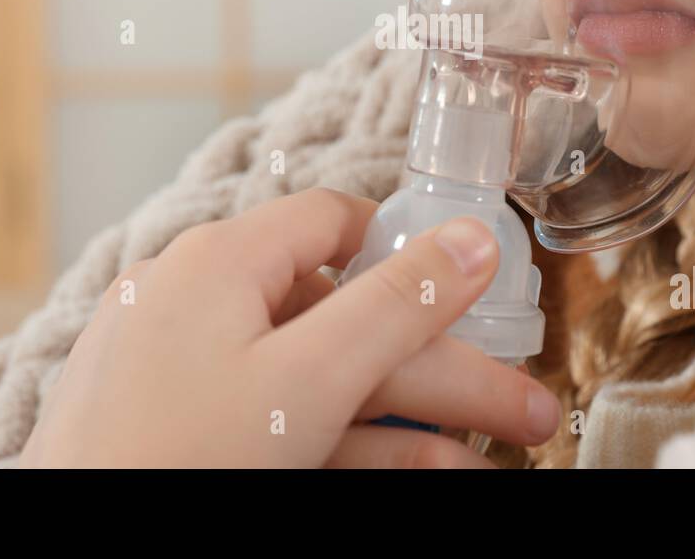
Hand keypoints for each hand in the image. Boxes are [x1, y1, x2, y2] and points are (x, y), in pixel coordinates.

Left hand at [19, 188, 560, 467]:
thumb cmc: (177, 464)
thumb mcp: (308, 380)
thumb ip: (397, 304)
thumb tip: (474, 238)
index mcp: (217, 261)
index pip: (335, 222)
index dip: (410, 251)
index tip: (475, 295)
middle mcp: (194, 303)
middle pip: (344, 320)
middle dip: (442, 368)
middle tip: (520, 410)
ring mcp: (181, 375)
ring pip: (316, 383)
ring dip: (407, 422)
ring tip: (483, 464)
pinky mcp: (174, 433)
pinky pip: (277, 423)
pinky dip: (344, 444)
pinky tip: (414, 472)